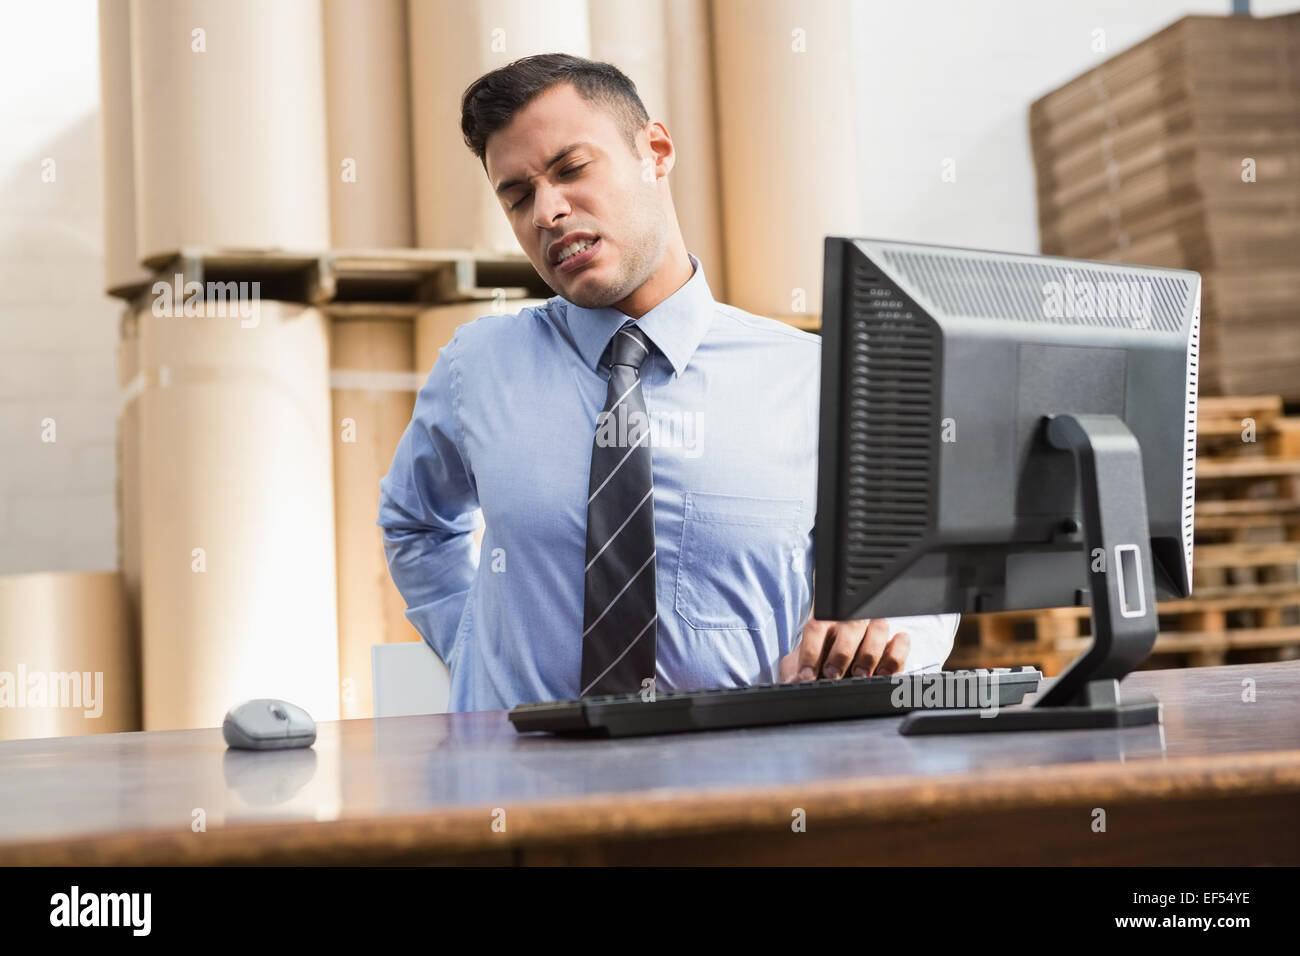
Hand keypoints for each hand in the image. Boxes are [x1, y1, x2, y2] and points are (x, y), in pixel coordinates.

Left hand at [778, 617, 910, 681]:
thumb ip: (793, 673)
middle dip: (842, 653)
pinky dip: (896, 655)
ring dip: (869, 652)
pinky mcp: (893, 647)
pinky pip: (902, 641)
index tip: (807, 676)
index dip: (811, 651)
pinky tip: (883, 673)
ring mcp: (872, 633)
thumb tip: (796, 680)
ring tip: (860, 674)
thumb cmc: (815, 670)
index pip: (817, 627)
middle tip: (833, 675)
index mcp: (823, 624)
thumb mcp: (798, 671)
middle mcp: (849, 624)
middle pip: (850, 624)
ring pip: (879, 627)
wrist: (831, 679)